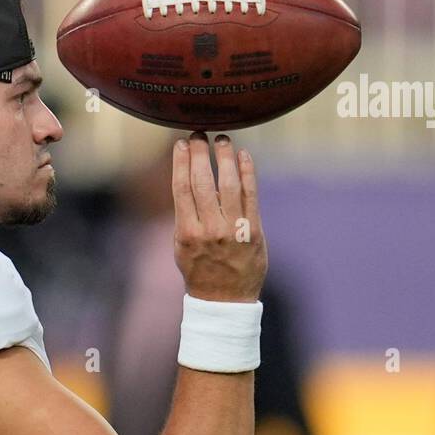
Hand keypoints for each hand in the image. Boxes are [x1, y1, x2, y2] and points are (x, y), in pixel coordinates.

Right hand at [170, 132, 267, 302]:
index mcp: (186, 232)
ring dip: (225, 157)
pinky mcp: (253, 231)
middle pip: (203, 181)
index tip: (181, 143)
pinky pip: (251, 195)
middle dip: (200, 154)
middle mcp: (209, 229)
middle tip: (199, 135)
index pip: (181, 188)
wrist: (224, 299)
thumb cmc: (199, 269)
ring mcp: (232, 230)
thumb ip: (184, 215)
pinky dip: (247, 173)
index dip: (181, 162)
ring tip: (222, 139)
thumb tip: (186, 178)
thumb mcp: (181, 245)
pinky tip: (244, 156)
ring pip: (228, 184)